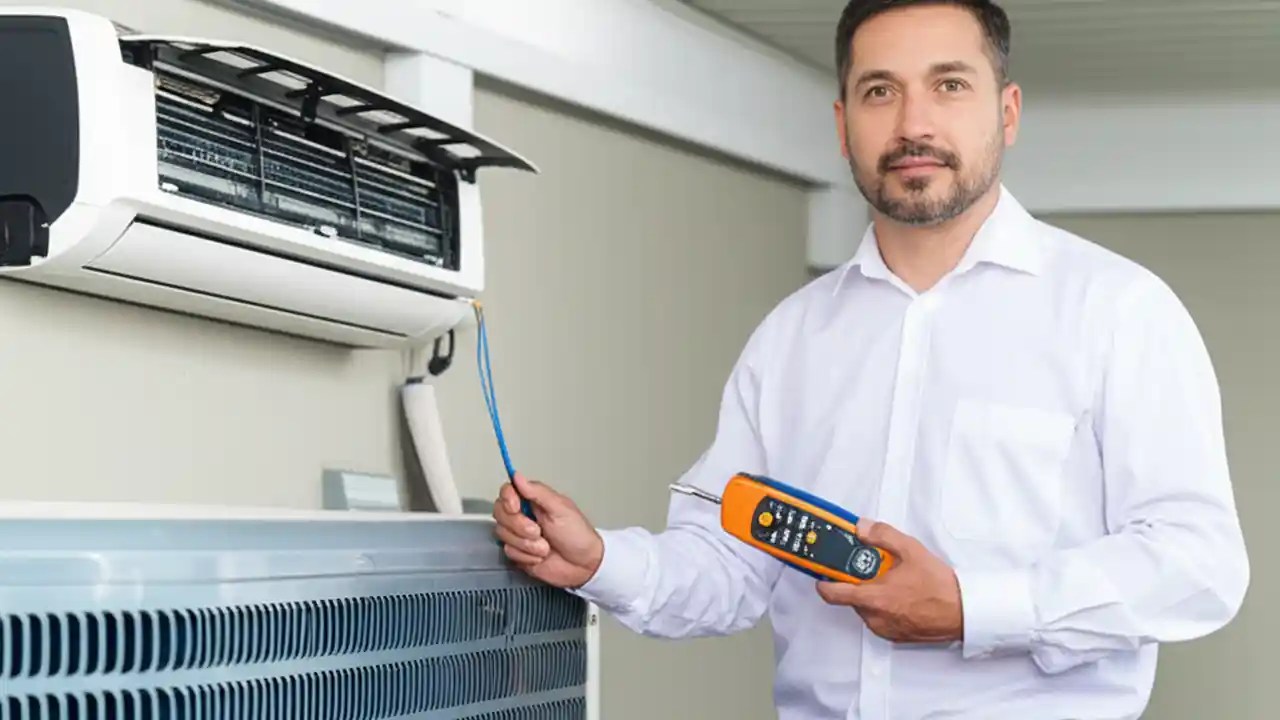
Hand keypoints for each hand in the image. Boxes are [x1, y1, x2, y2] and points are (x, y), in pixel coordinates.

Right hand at [492, 472, 603, 588]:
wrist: (583, 565)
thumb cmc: (578, 535)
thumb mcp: (560, 508)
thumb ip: (538, 492)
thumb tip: (518, 476)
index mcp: (533, 500)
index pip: (507, 491)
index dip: (507, 499)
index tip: (516, 507)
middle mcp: (523, 515)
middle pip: (500, 512)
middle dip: (519, 526)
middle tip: (538, 531)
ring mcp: (519, 534)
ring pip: (503, 534)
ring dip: (526, 543)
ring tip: (545, 546)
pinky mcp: (518, 552)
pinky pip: (509, 552)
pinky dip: (527, 556)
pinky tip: (540, 556)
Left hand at [816, 520, 962, 642]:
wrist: (964, 612)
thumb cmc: (939, 586)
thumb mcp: (911, 549)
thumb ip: (882, 535)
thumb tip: (861, 528)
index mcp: (873, 598)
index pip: (832, 594)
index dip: (824, 582)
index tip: (825, 571)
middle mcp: (875, 618)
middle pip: (851, 598)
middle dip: (859, 583)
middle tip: (876, 570)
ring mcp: (885, 629)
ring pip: (866, 609)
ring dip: (873, 596)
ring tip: (895, 583)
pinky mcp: (895, 637)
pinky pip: (879, 619)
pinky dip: (885, 608)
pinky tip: (903, 597)